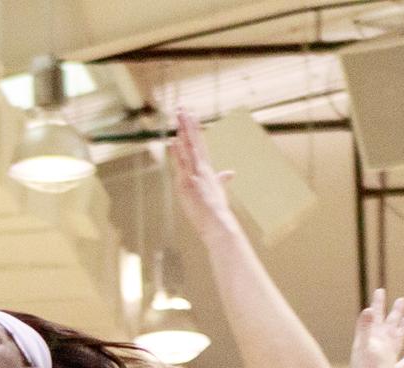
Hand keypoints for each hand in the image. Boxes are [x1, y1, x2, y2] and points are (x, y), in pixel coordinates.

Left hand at [170, 110, 238, 235]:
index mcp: (207, 169)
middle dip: (188, 124)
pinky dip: (178, 152)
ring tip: (179, 115)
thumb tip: (230, 173)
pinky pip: (183, 164)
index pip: (199, 144)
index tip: (191, 115)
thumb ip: (221, 180)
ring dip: (183, 131)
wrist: (219, 224)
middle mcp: (202, 169)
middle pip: (194, 141)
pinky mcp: (189, 183)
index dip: (195, 129)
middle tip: (182, 107)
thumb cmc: (217, 211)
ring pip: (188, 148)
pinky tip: (174, 140)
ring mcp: (195, 175)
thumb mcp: (219, 191)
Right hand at [350, 289, 403, 367]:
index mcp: (377, 338)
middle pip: (392, 326)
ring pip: (399, 340)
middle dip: (395, 312)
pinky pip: (403, 363)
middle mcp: (387, 346)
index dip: (378, 304)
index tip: (380, 291)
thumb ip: (364, 329)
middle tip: (402, 299)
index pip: (377, 317)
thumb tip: (368, 310)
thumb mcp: (361, 348)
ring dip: (403, 329)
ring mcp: (392, 359)